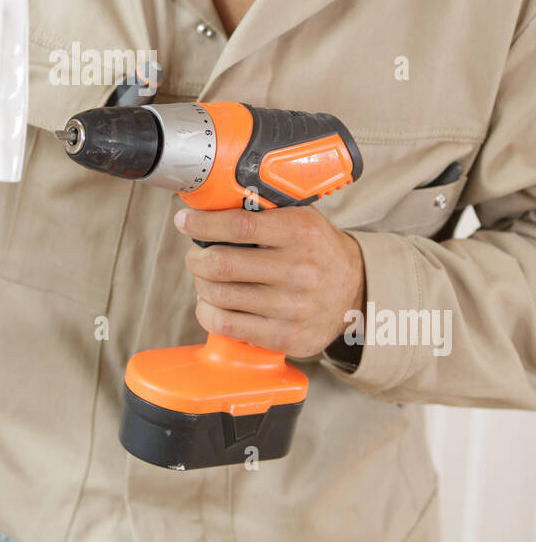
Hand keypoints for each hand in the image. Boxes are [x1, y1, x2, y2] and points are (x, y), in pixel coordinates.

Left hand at [174, 204, 365, 358]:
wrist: (355, 291)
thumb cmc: (316, 250)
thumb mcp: (301, 218)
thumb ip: (263, 210)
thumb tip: (210, 204)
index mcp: (301, 232)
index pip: (238, 226)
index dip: (202, 223)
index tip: (185, 221)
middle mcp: (299, 271)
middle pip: (221, 264)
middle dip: (195, 258)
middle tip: (195, 255)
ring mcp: (292, 308)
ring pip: (219, 296)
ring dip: (201, 285)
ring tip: (206, 279)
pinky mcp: (285, 337)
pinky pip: (227, 326)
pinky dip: (208, 313)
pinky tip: (212, 304)